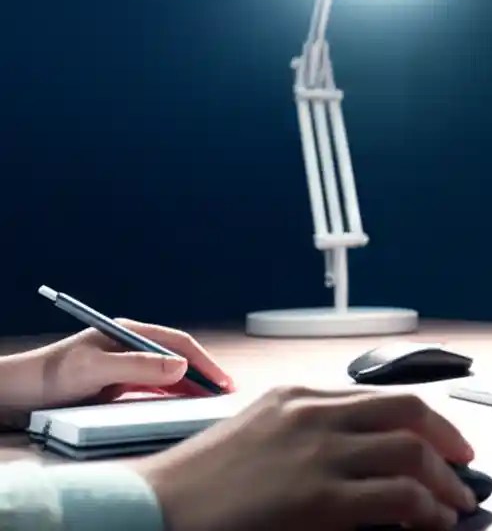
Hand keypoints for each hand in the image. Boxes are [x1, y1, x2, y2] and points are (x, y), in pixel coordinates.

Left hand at [0, 320, 234, 412]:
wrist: (17, 394)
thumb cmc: (50, 377)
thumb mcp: (94, 369)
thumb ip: (138, 367)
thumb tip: (181, 367)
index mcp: (128, 332)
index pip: (178, 343)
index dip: (204, 361)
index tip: (221, 381)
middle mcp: (131, 345)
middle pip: (178, 356)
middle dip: (205, 372)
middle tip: (226, 393)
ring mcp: (126, 364)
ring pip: (170, 373)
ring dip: (192, 385)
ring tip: (212, 400)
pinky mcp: (119, 384)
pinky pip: (156, 387)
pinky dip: (175, 394)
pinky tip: (186, 403)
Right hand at [131, 386, 477, 530]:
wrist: (147, 511)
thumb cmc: (195, 486)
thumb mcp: (257, 438)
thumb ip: (307, 435)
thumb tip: (360, 453)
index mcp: (296, 397)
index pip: (380, 396)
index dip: (425, 418)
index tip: (444, 437)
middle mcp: (313, 415)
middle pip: (409, 412)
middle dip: (449, 438)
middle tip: (465, 464)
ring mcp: (317, 455)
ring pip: (411, 451)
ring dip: (445, 481)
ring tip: (456, 502)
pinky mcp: (318, 499)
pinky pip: (396, 496)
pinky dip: (426, 508)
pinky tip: (432, 521)